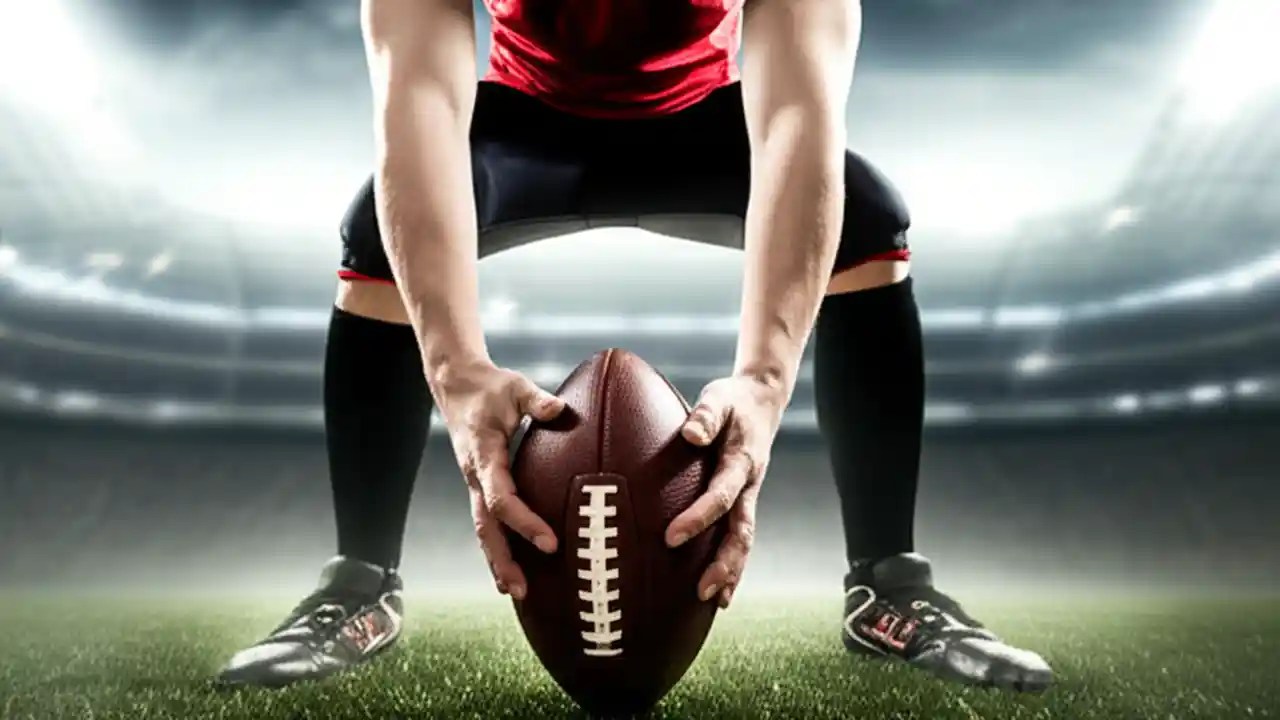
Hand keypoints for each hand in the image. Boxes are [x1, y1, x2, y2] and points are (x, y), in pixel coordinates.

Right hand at [433, 361, 566, 600]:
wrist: (456, 386)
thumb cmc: (490, 388)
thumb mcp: (515, 387)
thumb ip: (536, 400)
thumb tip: (558, 409)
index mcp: (483, 455)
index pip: (501, 497)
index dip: (524, 522)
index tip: (550, 542)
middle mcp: (475, 476)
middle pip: (486, 527)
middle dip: (503, 559)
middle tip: (522, 590)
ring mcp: (475, 484)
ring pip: (484, 530)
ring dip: (498, 561)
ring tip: (518, 592)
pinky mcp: (480, 486)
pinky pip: (488, 522)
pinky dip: (498, 547)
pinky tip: (513, 568)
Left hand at [665, 372, 787, 608]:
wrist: (763, 402)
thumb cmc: (732, 401)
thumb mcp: (719, 398)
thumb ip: (706, 416)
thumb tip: (689, 434)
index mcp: (742, 462)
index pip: (720, 496)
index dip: (698, 518)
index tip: (671, 537)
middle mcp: (749, 486)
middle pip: (741, 532)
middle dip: (724, 563)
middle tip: (701, 590)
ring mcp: (749, 497)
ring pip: (744, 541)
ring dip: (731, 572)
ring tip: (713, 602)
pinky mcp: (743, 502)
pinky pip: (739, 537)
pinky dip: (732, 565)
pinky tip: (716, 589)